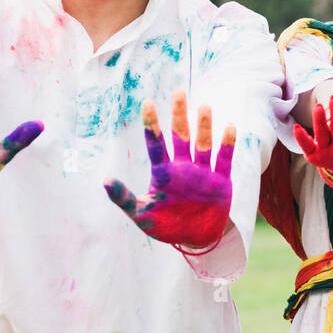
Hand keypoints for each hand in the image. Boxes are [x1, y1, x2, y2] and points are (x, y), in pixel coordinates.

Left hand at [104, 91, 234, 250]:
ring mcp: (203, 172)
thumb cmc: (165, 225)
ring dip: (204, 127)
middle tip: (178, 93)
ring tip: (204, 107)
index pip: (156, 144)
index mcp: (164, 173)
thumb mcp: (141, 214)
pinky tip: (229, 127)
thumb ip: (123, 198)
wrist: (195, 239)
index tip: (147, 103)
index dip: (152, 125)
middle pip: (181, 137)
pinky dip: (227, 145)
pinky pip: (224, 160)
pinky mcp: (221, 181)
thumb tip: (104, 180)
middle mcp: (184, 167)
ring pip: (203, 144)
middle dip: (179, 116)